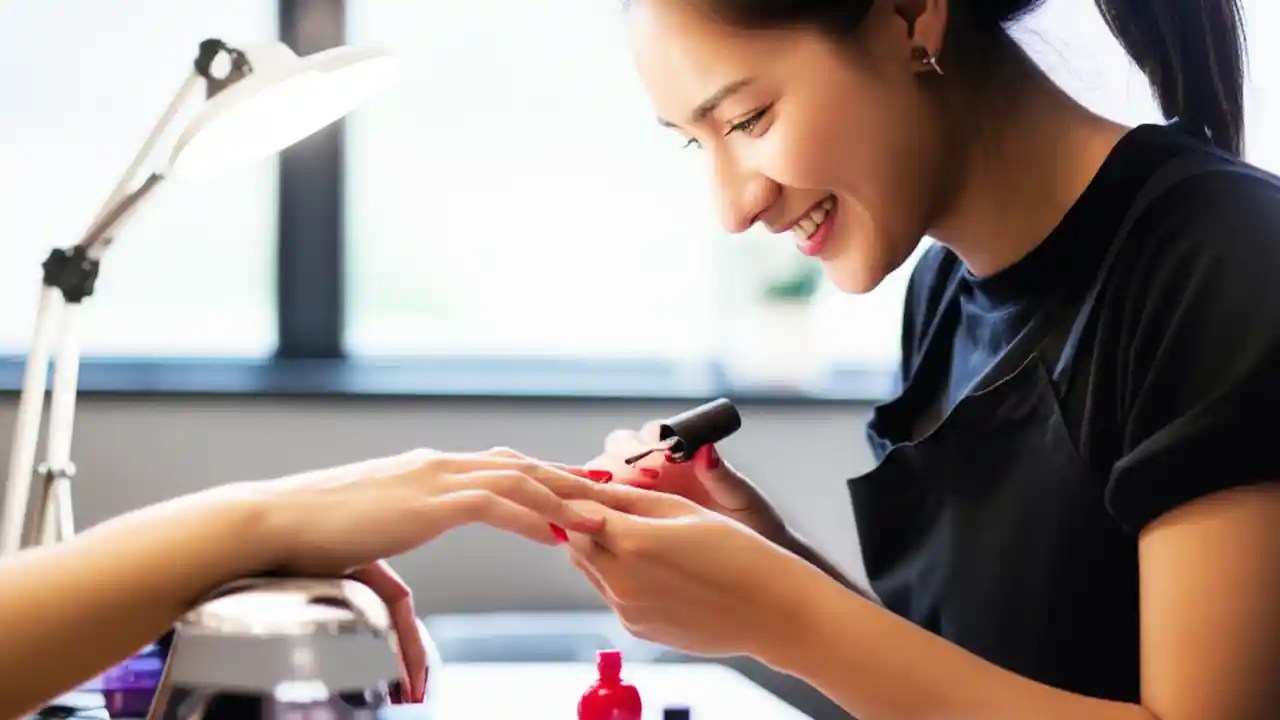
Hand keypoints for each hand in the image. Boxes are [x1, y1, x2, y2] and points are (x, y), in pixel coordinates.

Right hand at [242, 447, 607, 701]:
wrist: (273, 523)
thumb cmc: (313, 539)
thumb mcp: (371, 555)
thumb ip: (399, 583)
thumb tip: (409, 632)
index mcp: (428, 471)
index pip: (501, 467)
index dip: (545, 477)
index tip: (581, 489)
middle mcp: (438, 465)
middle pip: (521, 467)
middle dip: (570, 481)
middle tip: (613, 496)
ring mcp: (432, 478)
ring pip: (517, 480)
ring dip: (563, 498)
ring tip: (602, 518)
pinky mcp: (426, 501)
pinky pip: (492, 504)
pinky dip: (531, 517)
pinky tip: (557, 532)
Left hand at [563, 484, 826, 657]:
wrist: (770, 610)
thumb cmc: (737, 550)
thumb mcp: (683, 510)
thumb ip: (629, 501)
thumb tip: (591, 491)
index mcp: (632, 542)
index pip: (578, 513)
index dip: (576, 499)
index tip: (578, 490)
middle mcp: (621, 580)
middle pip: (577, 544)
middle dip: (586, 524)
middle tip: (611, 509)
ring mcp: (627, 610)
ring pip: (592, 571)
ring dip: (602, 551)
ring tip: (641, 539)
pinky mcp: (637, 629)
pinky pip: (614, 595)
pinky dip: (621, 578)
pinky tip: (659, 570)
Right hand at [586, 421, 788, 543]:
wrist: (754, 565)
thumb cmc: (754, 525)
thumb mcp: (742, 501)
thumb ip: (722, 476)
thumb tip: (706, 450)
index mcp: (679, 457)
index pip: (647, 436)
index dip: (643, 444)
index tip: (655, 460)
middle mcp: (654, 472)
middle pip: (614, 452)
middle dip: (616, 463)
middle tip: (632, 484)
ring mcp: (638, 498)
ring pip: (600, 481)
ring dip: (602, 489)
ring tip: (618, 508)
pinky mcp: (628, 525)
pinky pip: (603, 515)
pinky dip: (598, 516)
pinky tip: (606, 528)